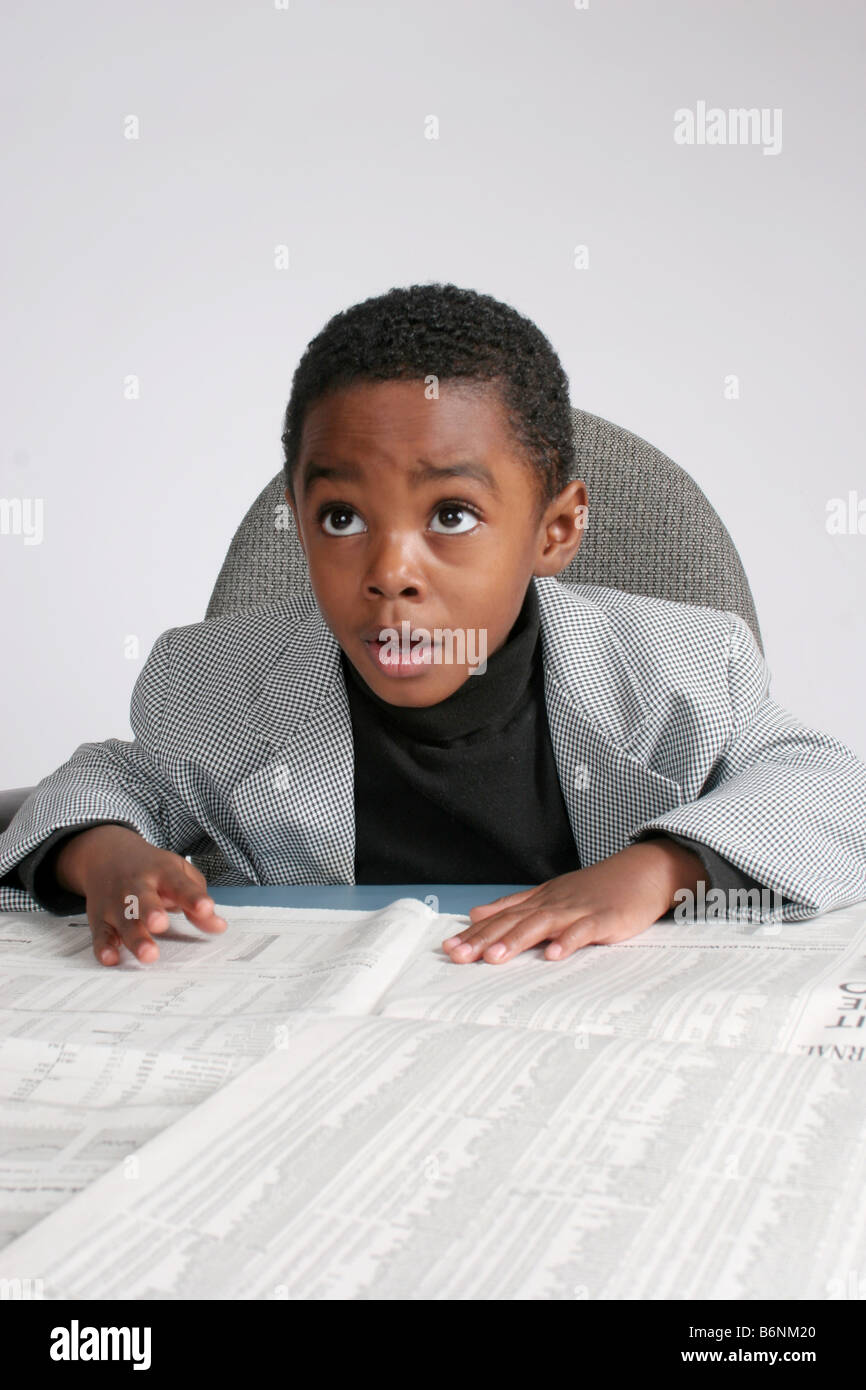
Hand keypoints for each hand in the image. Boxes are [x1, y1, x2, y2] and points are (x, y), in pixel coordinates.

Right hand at [54, 825, 227, 966]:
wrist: (106, 855)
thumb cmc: (151, 869)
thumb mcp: (179, 874)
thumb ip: (197, 901)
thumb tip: (219, 927)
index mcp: (162, 872)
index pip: (179, 884)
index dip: (192, 897)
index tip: (206, 908)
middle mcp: (137, 886)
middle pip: (144, 899)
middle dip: (151, 912)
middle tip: (161, 924)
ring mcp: (116, 903)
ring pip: (124, 921)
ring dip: (135, 938)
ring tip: (148, 954)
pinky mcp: (100, 919)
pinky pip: (100, 934)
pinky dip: (103, 947)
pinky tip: (110, 959)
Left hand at [440, 839, 703, 963]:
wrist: (641, 871)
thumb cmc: (596, 889)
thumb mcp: (550, 895)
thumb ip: (514, 906)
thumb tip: (476, 913)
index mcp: (540, 901)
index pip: (501, 917)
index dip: (474, 933)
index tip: (448, 947)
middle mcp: (553, 904)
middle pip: (514, 921)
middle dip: (484, 939)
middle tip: (459, 955)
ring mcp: (578, 910)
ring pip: (542, 924)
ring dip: (517, 940)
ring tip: (495, 958)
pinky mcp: (604, 919)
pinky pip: (584, 930)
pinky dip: (569, 941)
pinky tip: (554, 954)